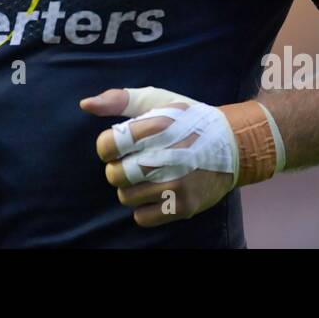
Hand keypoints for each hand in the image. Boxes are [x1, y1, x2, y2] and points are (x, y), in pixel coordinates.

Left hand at [80, 86, 236, 227]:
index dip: (108, 146)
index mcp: (158, 126)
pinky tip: (156, 193)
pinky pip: (142, 217)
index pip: (108, 145)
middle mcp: (167, 156)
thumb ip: (119, 100)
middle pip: (114, 175)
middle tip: (135, 162)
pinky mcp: (185, 206)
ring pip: (125, 197)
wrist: (233, 144)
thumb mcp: (157, 100)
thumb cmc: (187, 120)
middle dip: (118, 169)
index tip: (119, 146)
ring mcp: (177, 184)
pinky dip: (144, 207)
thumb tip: (85, 105)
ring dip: (131, 188)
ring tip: (148, 176)